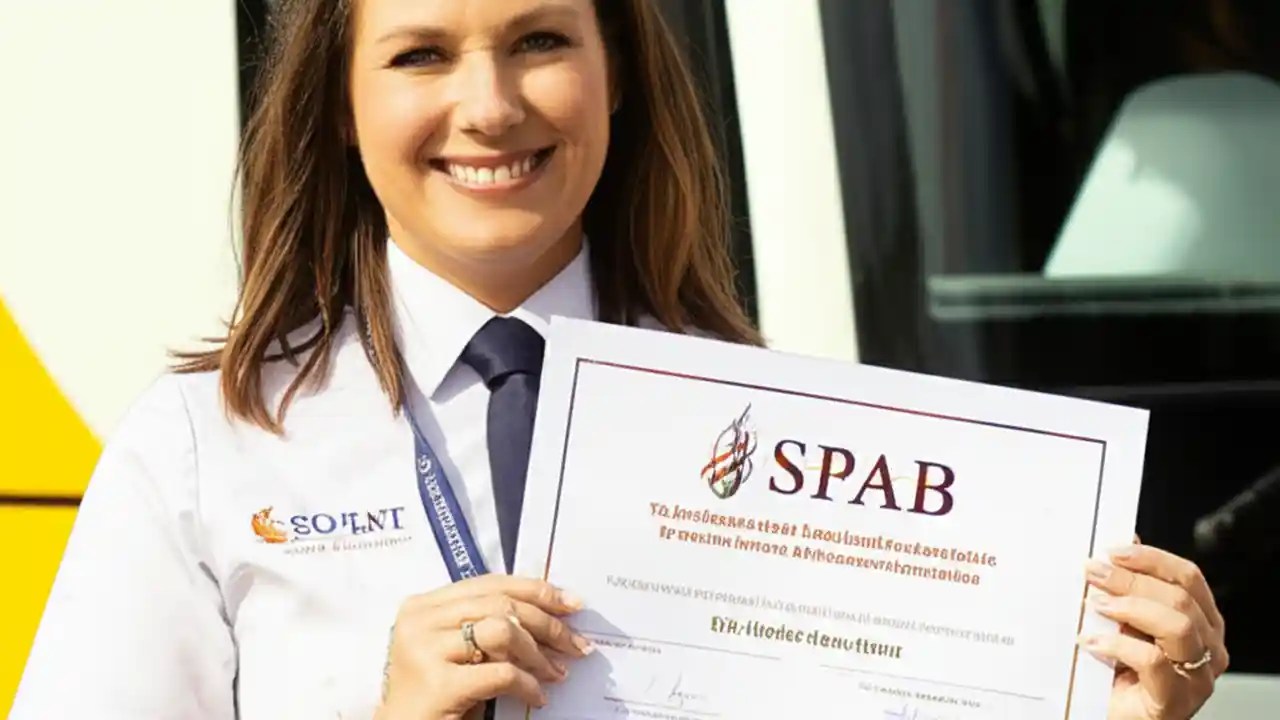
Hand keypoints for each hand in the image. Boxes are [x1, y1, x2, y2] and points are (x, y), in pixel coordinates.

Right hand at [374, 575, 593, 719]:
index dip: (535, 590)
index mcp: (423, 606)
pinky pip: (501, 673)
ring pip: (502, 631)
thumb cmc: (434, 696)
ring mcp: (425, 651)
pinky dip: (527, 684)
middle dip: (547, 624)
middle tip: (576, 644)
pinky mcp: (438, 685)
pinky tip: (537, 696)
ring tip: (555, 672)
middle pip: (500, 605)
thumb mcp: (456, 651)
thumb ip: (485, 624)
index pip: (489, 583)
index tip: (570, 603)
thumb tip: (551, 614)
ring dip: (538, 654)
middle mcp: (419, 621)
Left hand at [1079, 541, 1228, 718]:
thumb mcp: (1126, 622)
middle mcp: (1208, 648)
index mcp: (1202, 622)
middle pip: (1179, 599)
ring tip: (1094, 604)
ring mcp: (1196, 676)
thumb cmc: (1120, 671)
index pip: (1188, 578)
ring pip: (1177, 625)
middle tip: (1094, 573)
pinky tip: (1091, 640)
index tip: (1113, 551)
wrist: (1110, 714)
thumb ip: (1130, 590)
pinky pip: (1153, 661)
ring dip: (1130, 607)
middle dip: (1131, 580)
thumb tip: (1122, 546)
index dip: (1151, 559)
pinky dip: (1118, 644)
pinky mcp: (1174, 700)